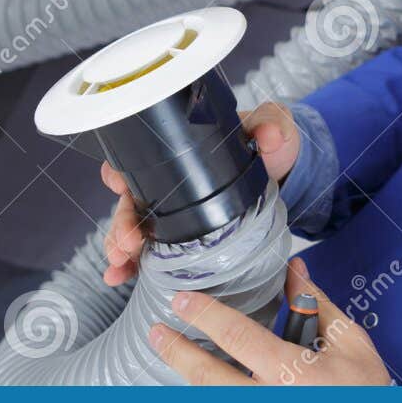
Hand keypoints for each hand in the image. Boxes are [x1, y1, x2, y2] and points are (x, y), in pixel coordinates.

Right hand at [101, 102, 300, 286]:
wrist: (283, 176)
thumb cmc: (270, 146)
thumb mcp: (273, 130)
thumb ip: (272, 126)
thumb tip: (269, 134)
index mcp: (185, 152)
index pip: (142, 156)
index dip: (123, 168)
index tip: (118, 183)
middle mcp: (170, 180)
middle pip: (133, 199)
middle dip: (121, 222)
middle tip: (126, 242)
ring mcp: (173, 210)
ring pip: (135, 227)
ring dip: (121, 246)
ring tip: (120, 266)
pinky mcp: (182, 234)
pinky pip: (149, 250)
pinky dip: (131, 264)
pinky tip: (121, 276)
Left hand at [149, 256, 390, 385]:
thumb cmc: (366, 395)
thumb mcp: (351, 342)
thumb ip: (317, 305)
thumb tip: (293, 270)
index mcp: (292, 372)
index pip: (236, 336)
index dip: (204, 314)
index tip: (183, 300)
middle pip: (206, 378)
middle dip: (177, 352)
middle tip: (158, 333)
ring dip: (189, 380)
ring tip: (175, 359)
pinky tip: (204, 390)